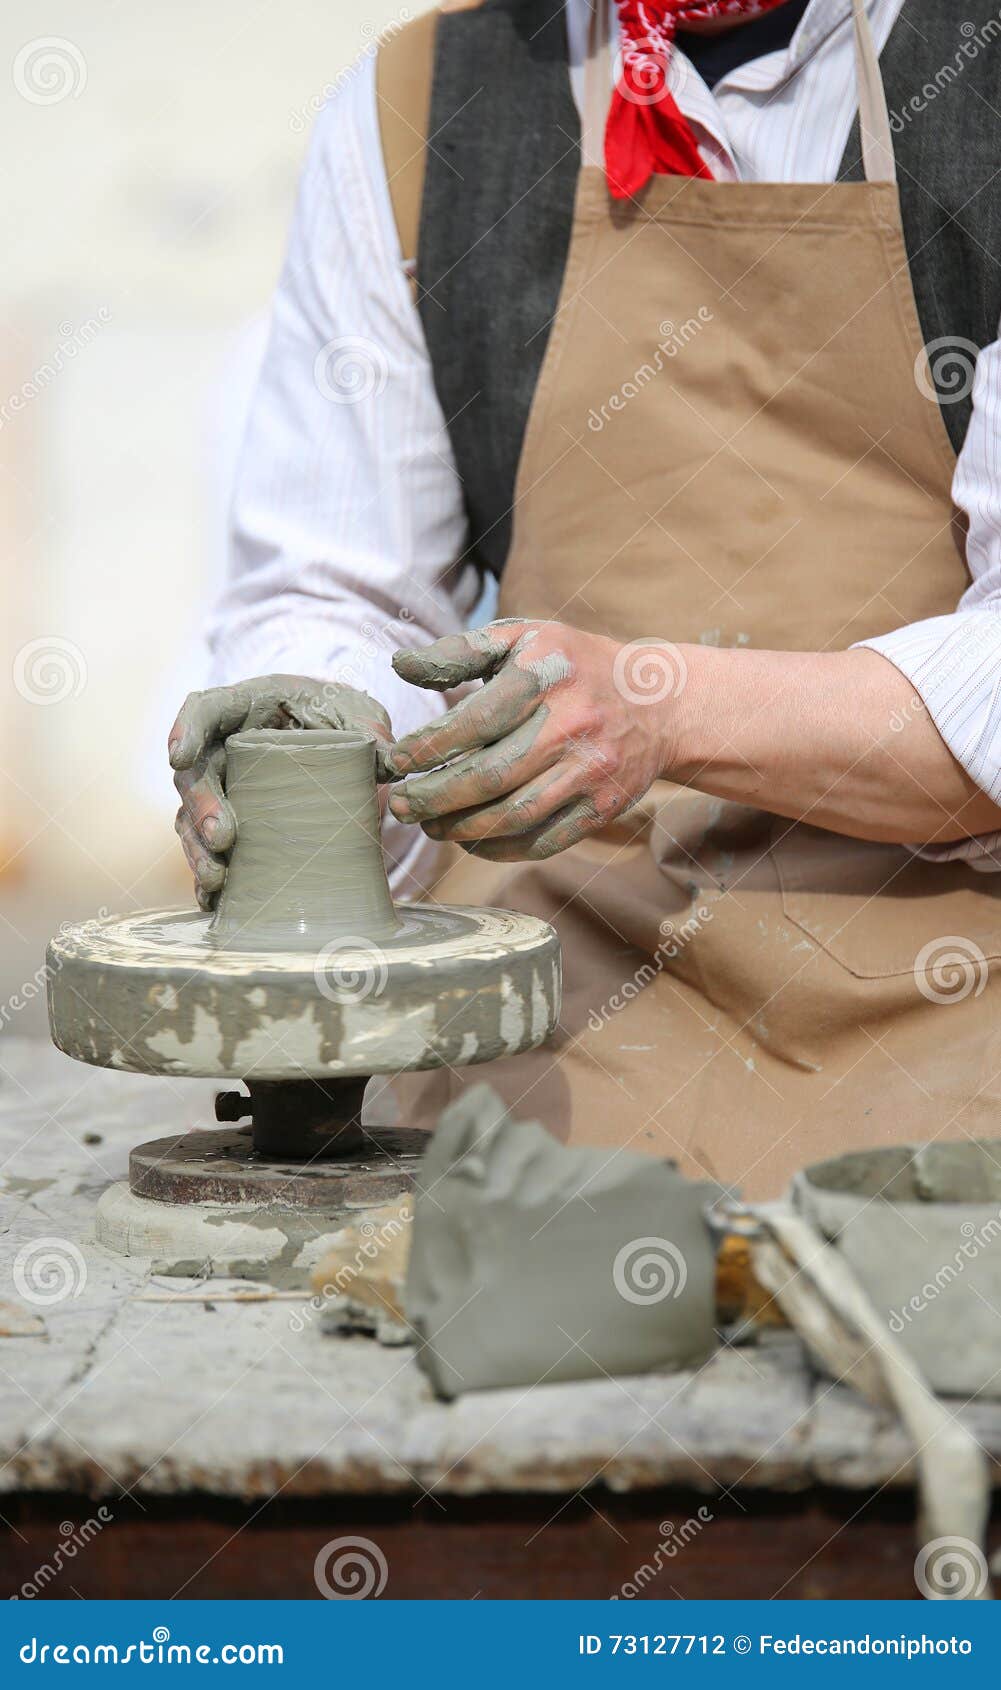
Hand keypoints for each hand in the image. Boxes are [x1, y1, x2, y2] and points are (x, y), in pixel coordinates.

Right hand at [168, 675, 392, 908]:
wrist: (333, 735)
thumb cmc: (338, 713)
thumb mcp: (358, 713)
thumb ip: (371, 730)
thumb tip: (391, 763)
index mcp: (246, 704)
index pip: (204, 709)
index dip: (185, 729)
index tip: (178, 755)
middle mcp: (221, 745)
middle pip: (194, 773)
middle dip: (201, 807)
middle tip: (223, 839)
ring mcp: (221, 784)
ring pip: (191, 816)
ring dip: (198, 849)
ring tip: (217, 879)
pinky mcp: (228, 818)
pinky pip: (205, 846)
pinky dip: (206, 873)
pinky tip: (212, 900)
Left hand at [386, 621, 680, 859]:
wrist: (660, 702)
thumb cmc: (575, 666)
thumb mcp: (526, 638)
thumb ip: (461, 650)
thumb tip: (401, 667)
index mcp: (546, 676)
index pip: (474, 722)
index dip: (427, 747)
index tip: (396, 762)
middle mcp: (572, 724)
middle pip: (489, 776)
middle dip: (433, 798)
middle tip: (400, 805)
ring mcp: (590, 771)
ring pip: (513, 816)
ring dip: (460, 829)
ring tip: (429, 825)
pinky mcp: (602, 807)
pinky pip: (542, 840)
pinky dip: (499, 848)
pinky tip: (471, 840)